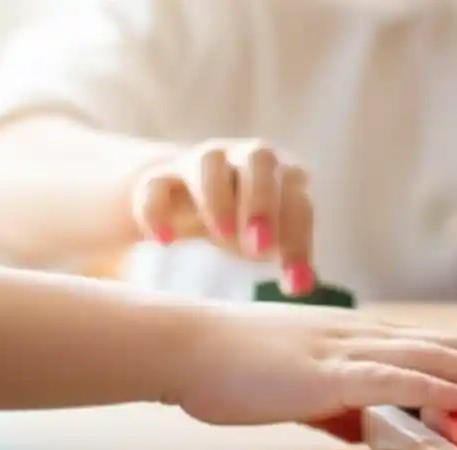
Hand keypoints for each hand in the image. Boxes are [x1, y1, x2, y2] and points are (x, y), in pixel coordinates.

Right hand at [130, 139, 314, 294]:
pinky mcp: (162, 176)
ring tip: (219, 237)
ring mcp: (202, 162)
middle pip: (259, 157)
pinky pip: (155, 184)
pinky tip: (165, 241)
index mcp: (282, 174)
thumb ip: (290, 259)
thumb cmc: (249, 223)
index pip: (297, 195)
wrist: (192, 198)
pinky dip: (158, 210)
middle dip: (261, 202)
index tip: (290, 275)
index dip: (296, 234)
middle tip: (259, 248)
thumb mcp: (273, 241)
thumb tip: (301, 285)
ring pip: (209, 160)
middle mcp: (245, 158)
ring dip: (217, 198)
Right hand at [165, 303, 456, 435]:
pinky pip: (385, 378)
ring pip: (429, 358)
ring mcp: (343, 351)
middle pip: (447, 346)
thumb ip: (341, 405)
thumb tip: (371, 428)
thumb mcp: (302, 386)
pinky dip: (430, 386)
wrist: (183, 346)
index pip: (434, 344)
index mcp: (358, 338)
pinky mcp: (321, 373)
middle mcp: (361, 336)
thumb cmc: (234, 367)